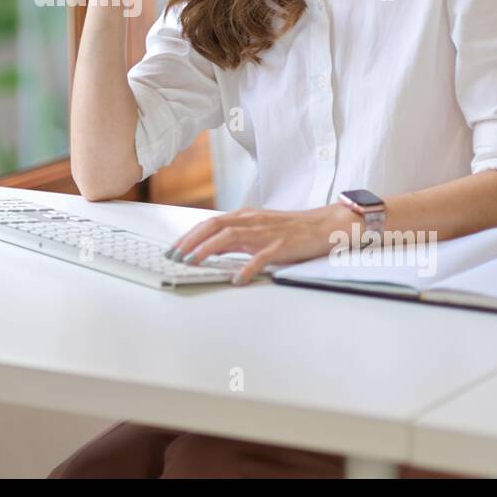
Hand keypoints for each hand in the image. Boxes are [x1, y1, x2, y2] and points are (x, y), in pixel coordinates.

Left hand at [164, 203, 354, 285]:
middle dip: (190, 241)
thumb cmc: (290, 229)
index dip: (189, 235)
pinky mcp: (281, 246)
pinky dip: (246, 268)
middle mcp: (251, 221)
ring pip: (229, 237)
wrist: (323, 225)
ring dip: (207, 250)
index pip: (210, 223)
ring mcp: (265, 233)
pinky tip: (236, 279)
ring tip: (192, 262)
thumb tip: (211, 248)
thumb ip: (236, 235)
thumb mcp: (258, 227)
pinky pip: (260, 258)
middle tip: (174, 256)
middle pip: (213, 227)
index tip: (173, 248)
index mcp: (245, 216)